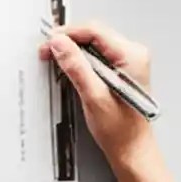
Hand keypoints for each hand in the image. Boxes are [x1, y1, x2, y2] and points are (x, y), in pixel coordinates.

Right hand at [39, 24, 154, 169]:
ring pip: (93, 43)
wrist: (131, 150)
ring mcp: (128, 61)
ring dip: (72, 49)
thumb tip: (60, 44)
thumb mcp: (93, 97)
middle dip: (67, 40)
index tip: (49, 41)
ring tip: (55, 59)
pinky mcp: (121, 69)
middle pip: (93, 34)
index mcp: (132, 57)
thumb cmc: (121, 130)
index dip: (68, 34)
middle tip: (47, 50)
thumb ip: (76, 66)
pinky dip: (80, 58)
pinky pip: (97, 54)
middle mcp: (133, 55)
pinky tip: (70, 67)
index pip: (94, 31)